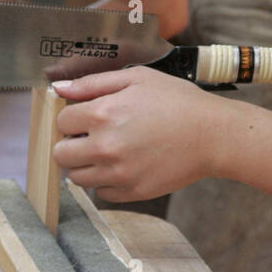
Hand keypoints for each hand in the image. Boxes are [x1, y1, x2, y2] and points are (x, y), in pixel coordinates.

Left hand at [51, 68, 228, 201]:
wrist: (212, 134)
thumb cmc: (177, 101)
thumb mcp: (137, 78)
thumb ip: (93, 83)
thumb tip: (59, 88)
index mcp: (102, 114)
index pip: (61, 122)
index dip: (73, 117)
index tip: (87, 117)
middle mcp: (105, 147)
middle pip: (61, 154)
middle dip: (72, 143)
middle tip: (93, 136)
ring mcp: (118, 173)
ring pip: (77, 177)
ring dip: (86, 164)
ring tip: (110, 150)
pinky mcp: (132, 192)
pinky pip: (101, 192)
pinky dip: (106, 181)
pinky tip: (125, 164)